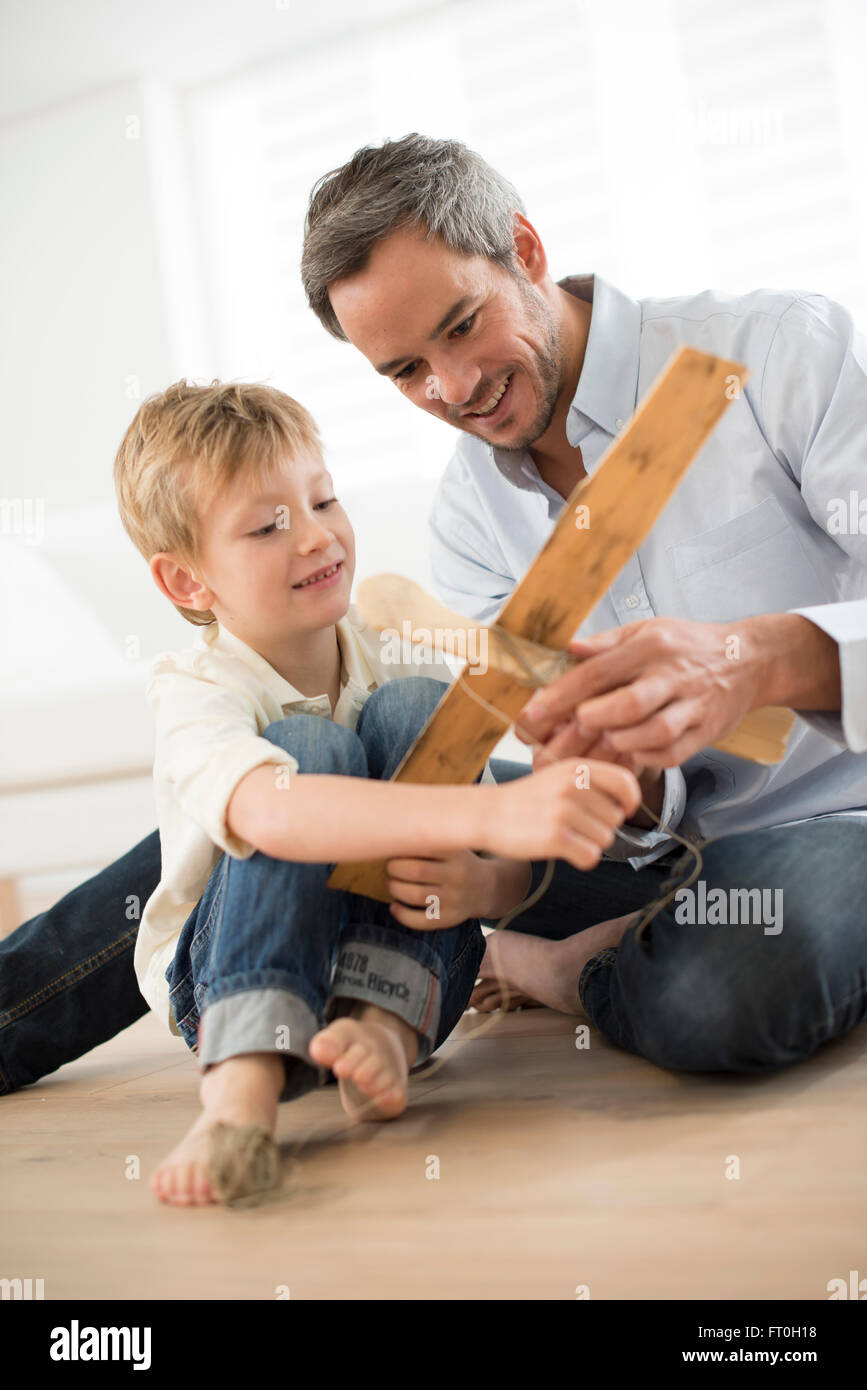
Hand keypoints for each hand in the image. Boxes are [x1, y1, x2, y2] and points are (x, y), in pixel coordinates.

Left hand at [386, 849, 493, 929]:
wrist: (487, 888)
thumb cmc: (458, 861)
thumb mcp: (452, 844)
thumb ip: (428, 839)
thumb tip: (390, 836)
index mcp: (456, 853)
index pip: (422, 846)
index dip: (401, 849)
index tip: (394, 849)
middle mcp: (457, 876)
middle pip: (416, 871)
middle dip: (393, 869)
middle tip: (390, 867)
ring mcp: (455, 899)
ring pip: (415, 895)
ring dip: (394, 889)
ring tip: (392, 883)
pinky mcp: (450, 918)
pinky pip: (421, 921)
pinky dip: (402, 915)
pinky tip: (394, 906)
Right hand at [485, 758, 639, 870]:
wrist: (488, 814)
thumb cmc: (528, 799)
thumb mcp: (559, 776)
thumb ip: (593, 781)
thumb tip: (629, 803)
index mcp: (577, 767)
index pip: (626, 783)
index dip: (630, 800)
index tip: (622, 809)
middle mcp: (573, 786)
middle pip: (617, 818)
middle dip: (601, 826)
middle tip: (574, 824)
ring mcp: (564, 811)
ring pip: (606, 839)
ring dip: (589, 843)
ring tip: (564, 834)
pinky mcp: (556, 837)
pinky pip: (591, 856)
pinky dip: (581, 859)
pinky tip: (562, 849)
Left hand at [516, 617, 760, 768]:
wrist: (748, 661)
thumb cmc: (689, 646)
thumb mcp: (648, 630)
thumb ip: (606, 643)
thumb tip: (569, 649)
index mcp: (652, 646)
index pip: (601, 670)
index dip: (564, 693)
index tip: (534, 712)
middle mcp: (673, 675)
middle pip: (629, 703)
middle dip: (591, 721)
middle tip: (567, 732)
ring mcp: (693, 706)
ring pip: (654, 732)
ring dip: (619, 742)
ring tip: (601, 741)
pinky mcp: (707, 731)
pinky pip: (672, 753)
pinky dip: (645, 756)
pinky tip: (628, 752)